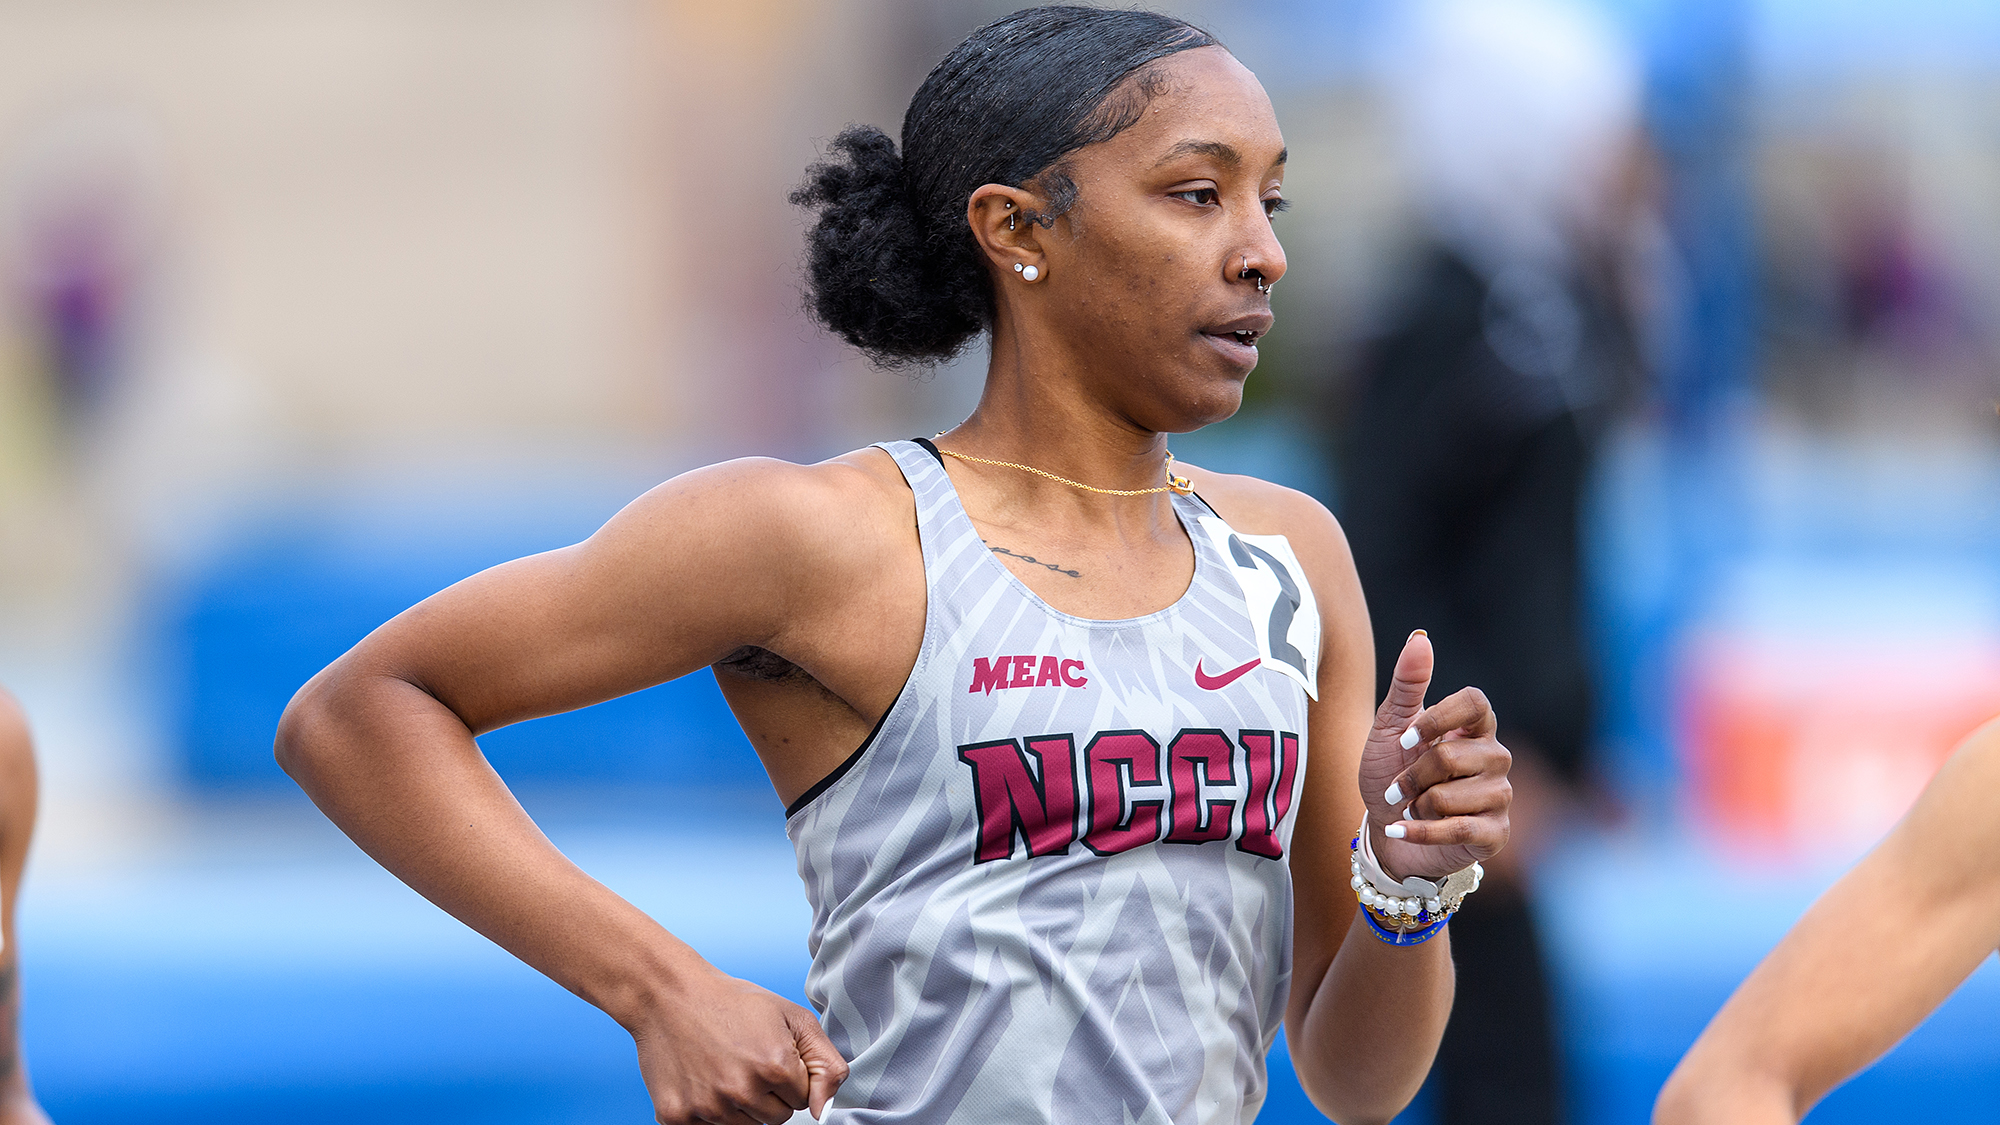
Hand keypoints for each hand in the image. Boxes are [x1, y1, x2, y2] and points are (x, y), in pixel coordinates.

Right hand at [630, 968, 847, 1123]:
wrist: (669, 995)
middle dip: (769, 1094)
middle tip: (747, 1060)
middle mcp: (742, 1092)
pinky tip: (702, 1078)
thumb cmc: (732, 1002)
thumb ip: (825, 1063)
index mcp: (775, 1066)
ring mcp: (708, 1108)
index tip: (770, 1053)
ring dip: (741, 1104)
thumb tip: (822, 1109)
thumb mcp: (792, 1016)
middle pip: (777, 1119)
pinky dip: (709, 1109)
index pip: (802, 1100)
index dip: (789, 1076)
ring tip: (724, 1067)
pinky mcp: (678, 1117)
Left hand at [1356, 631, 1511, 880]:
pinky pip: (1461, 829)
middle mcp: (1494, 757)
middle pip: (1453, 755)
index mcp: (1473, 727)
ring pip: (1453, 796)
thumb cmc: (1391, 773)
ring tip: (1410, 810)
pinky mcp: (1496, 833)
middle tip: (1396, 789)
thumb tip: (1420, 637)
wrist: (1387, 830)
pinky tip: (1402, 831)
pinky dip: (1420, 832)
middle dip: (1412, 775)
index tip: (1405, 738)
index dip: (1438, 719)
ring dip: (1416, 806)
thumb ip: (1407, 685)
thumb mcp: (1390, 728)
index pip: (1476, 702)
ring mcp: (1499, 795)